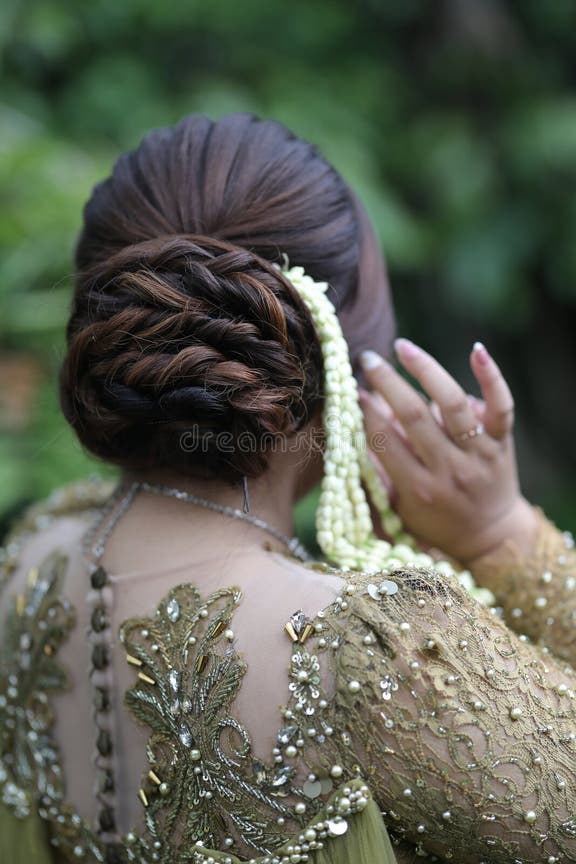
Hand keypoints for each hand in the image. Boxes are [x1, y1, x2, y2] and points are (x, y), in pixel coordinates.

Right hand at [359, 340, 537, 565]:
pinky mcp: (502, 442)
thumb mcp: (400, 509)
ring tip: (402, 348)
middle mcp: (450, 469)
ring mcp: (478, 454)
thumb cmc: (436, 521)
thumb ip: (378, 473)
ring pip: (451, 403)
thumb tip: (357, 427)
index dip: (364, 411)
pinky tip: (476, 350)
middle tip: (367, 360)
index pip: (384, 440)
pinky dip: (491, 376)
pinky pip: (501, 406)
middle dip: (386, 383)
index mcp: (419, 489)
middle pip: (413, 415)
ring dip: (424, 369)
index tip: (350, 390)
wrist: (491, 535)